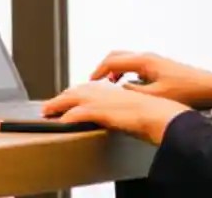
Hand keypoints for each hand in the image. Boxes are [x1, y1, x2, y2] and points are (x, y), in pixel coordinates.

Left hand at [42, 82, 189, 143]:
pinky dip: (66, 118)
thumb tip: (119, 118)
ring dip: (57, 105)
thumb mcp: (136, 109)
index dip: (74, 94)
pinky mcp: (101, 110)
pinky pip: (77, 113)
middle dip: (61, 98)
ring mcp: (101, 100)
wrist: (165, 117)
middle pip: (75, 91)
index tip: (65, 98)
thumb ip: (123, 111)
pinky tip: (59, 123)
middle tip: (49, 106)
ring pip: (71, 99)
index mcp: (113, 90)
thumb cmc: (157, 116)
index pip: (88, 89)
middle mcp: (105, 91)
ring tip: (47, 112)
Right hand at [91, 51, 211, 113]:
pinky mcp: (160, 67)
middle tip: (95, 80)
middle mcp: (147, 57)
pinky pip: (135, 65)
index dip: (98, 71)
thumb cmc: (188, 91)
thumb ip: (134, 92)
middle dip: (103, 67)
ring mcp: (154, 61)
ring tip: (109, 84)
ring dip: (115, 70)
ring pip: (126, 60)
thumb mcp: (156, 96)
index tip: (90, 81)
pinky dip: (125, 73)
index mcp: (144, 61)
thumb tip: (118, 90)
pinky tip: (128, 86)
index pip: (112, 61)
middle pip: (117, 56)